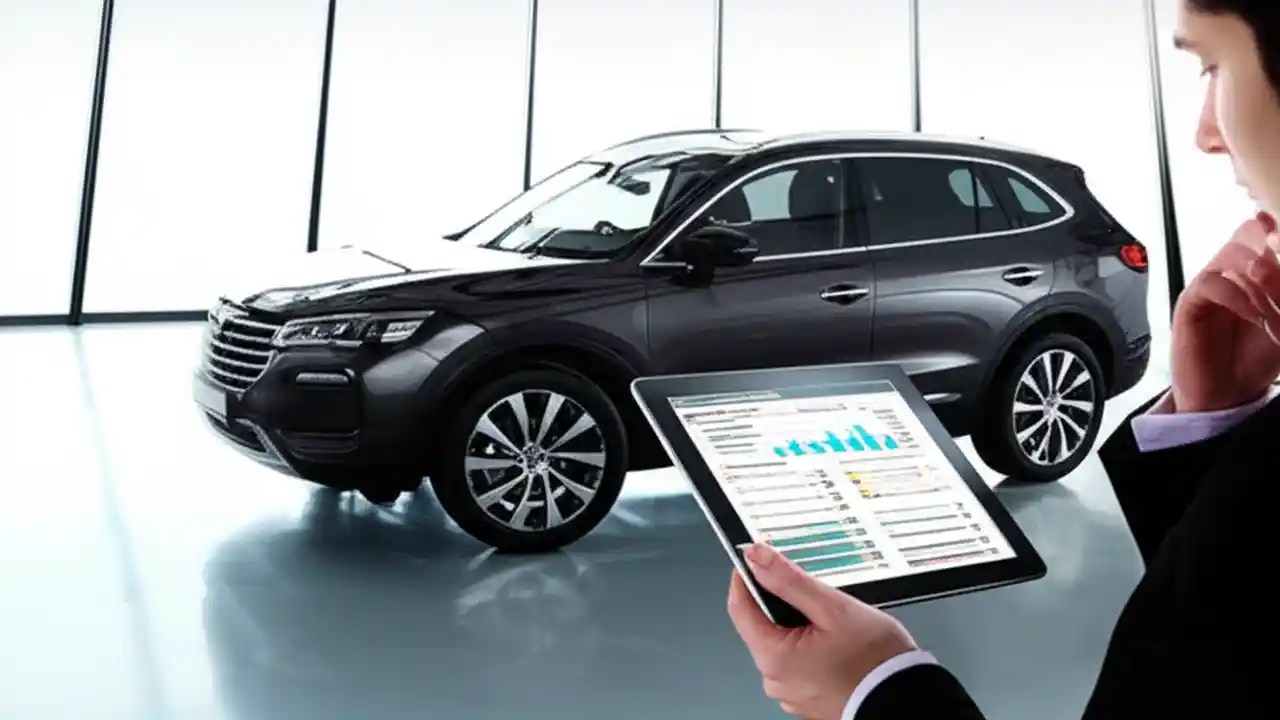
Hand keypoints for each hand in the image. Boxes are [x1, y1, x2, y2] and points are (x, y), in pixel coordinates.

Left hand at [727, 543, 915, 718]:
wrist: (905, 700)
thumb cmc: (876, 662)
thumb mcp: (833, 608)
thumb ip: (790, 581)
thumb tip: (758, 558)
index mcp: (775, 657)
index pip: (739, 607)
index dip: (746, 577)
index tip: (755, 559)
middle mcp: (776, 679)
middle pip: (761, 625)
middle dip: (782, 605)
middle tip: (815, 597)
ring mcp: (790, 692)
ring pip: (781, 644)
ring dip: (799, 627)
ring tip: (834, 626)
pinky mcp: (805, 698)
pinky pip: (796, 663)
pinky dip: (809, 649)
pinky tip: (836, 646)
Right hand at [1172, 214, 1279, 411]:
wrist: (1228, 395)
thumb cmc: (1256, 359)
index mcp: (1256, 270)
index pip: (1267, 232)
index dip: (1277, 234)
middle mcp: (1231, 271)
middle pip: (1250, 233)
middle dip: (1275, 258)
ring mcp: (1210, 284)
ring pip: (1232, 254)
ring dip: (1260, 280)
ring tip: (1272, 312)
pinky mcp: (1190, 302)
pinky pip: (1212, 283)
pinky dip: (1239, 299)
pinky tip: (1255, 318)